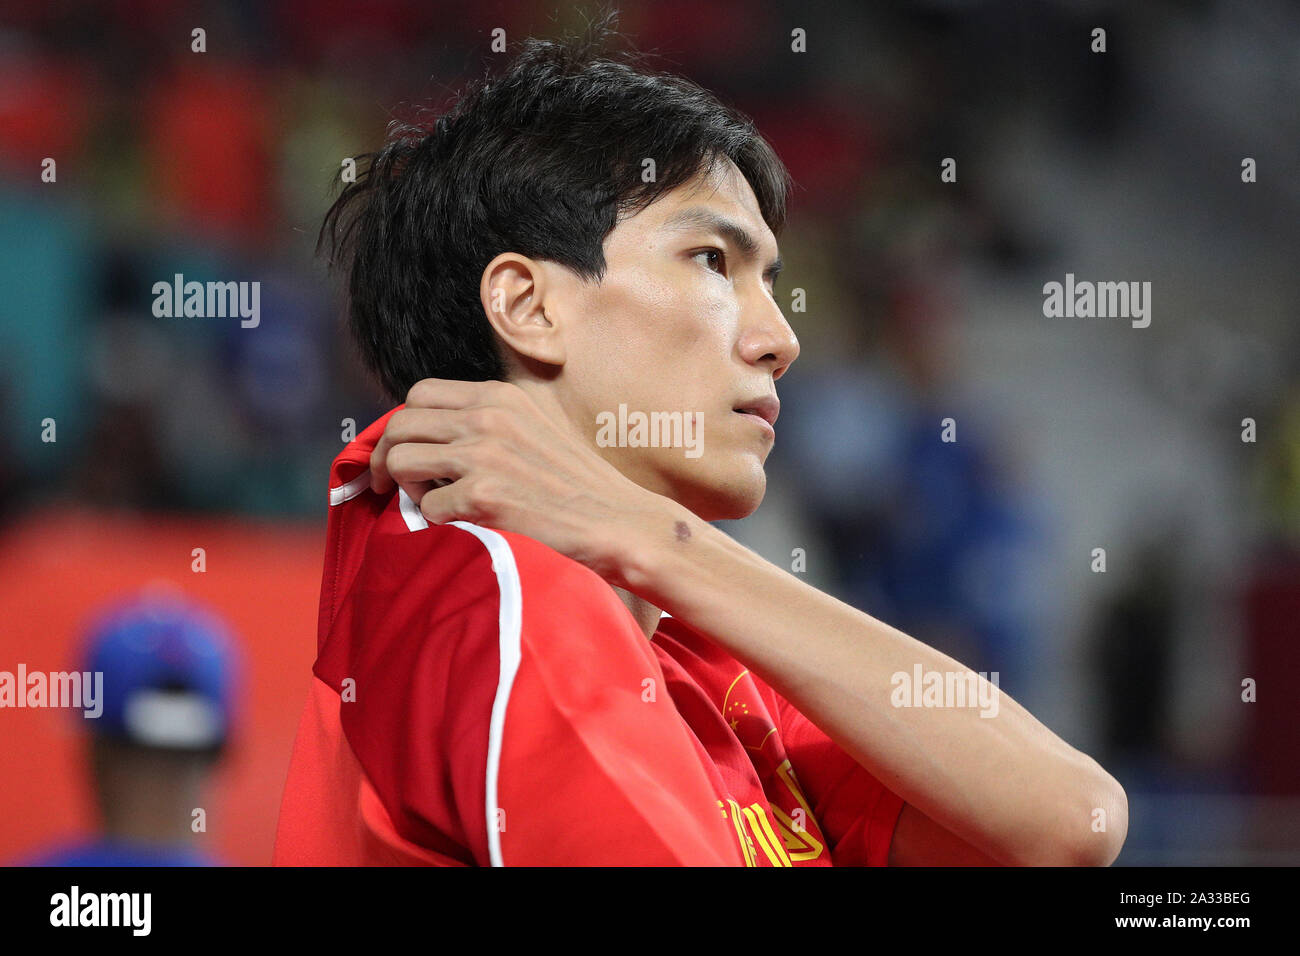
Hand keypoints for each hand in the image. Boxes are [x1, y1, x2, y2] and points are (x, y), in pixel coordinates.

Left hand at [369, 378, 676, 584]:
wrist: (619, 522)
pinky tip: (460, 523)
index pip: (421, 393)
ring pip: (401, 460)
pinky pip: (427, 505)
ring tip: (428, 502)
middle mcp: (488, 417)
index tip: (403, 449)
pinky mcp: (483, 496)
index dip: (404, 424)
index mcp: (501, 396)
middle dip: (386, 454)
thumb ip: (492, 423)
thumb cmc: (581, 486)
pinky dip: (435, 519)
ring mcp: (484, 455)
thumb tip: (439, 436)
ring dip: (404, 486)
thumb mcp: (538, 428)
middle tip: (387, 482)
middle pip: (401, 423)